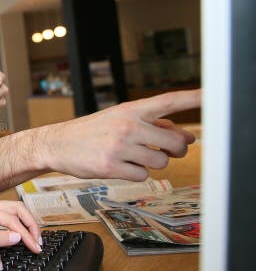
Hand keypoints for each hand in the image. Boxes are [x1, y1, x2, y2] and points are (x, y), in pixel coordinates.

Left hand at [0, 200, 41, 253]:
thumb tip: (17, 237)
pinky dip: (22, 225)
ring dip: (29, 224)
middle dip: (31, 225)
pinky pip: (12, 215)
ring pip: (17, 210)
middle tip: (38, 243)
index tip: (34, 246)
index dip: (26, 233)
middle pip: (18, 208)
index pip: (11, 219)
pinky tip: (26, 237)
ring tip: (35, 241)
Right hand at [41, 89, 199, 180]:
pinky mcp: (111, 167)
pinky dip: (136, 173)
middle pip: (176, 143)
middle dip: (176, 150)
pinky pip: (142, 175)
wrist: (57, 144)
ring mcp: (120, 147)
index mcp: (131, 109)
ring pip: (161, 162)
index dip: (194, 98)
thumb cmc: (91, 131)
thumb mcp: (120, 119)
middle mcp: (128, 125)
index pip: (169, 101)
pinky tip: (120, 166)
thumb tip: (186, 137)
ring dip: (152, 163)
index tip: (213, 94)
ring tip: (133, 157)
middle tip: (166, 150)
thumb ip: (152, 125)